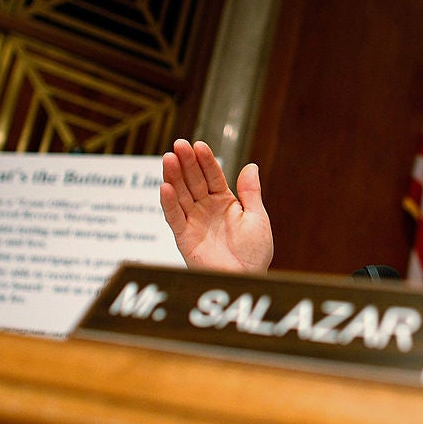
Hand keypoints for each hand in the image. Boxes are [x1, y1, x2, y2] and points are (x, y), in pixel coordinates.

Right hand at [159, 139, 272, 273]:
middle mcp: (207, 209)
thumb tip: (251, 166)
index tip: (199, 145)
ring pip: (181, 195)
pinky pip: (174, 217)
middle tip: (179, 145)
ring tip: (169, 158)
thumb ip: (251, 193)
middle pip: (194, 181)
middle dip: (187, 163)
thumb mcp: (257, 218)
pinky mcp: (184, 237)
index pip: (213, 176)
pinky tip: (165, 186)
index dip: (206, 161)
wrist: (247, 278)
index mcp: (225, 202)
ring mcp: (194, 221)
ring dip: (174, 177)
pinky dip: (169, 203)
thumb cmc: (255, 253)